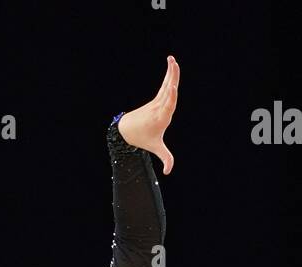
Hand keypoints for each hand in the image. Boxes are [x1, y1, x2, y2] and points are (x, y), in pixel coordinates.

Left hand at [117, 55, 178, 174]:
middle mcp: (160, 107)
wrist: (127, 130)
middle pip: (168, 90)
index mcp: (161, 117)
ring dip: (170, 72)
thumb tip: (167, 172)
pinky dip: (169, 75)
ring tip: (172, 59)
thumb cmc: (143, 139)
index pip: (168, 104)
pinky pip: (165, 85)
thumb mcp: (155, 148)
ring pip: (166, 85)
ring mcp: (158, 102)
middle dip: (171, 77)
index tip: (173, 86)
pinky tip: (172, 64)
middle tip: (174, 64)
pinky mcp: (157, 99)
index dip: (171, 96)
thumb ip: (165, 158)